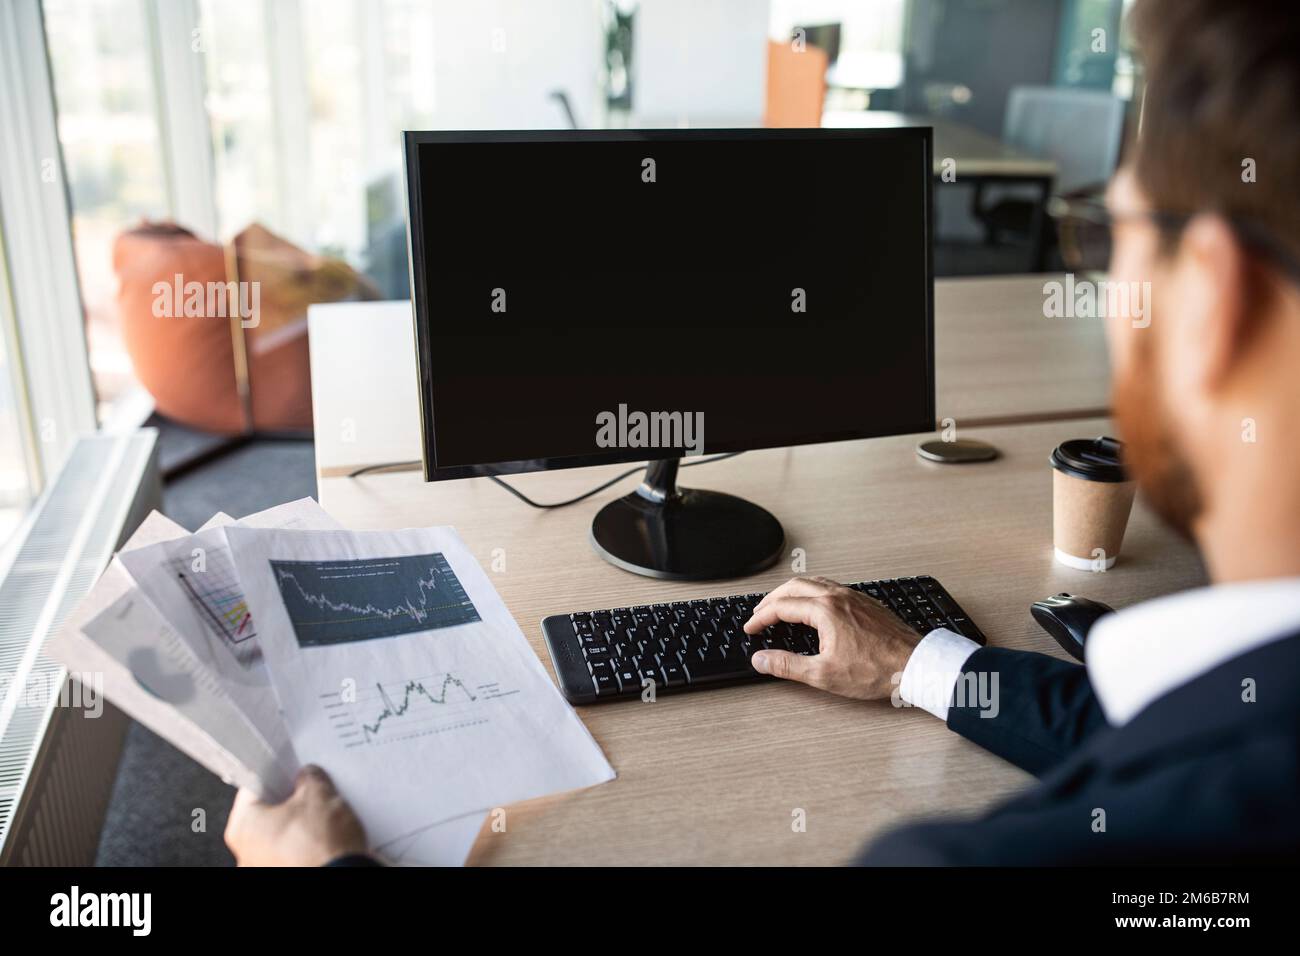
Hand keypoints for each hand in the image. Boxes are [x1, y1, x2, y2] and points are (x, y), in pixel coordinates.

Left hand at [224, 765, 367, 866]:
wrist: (342, 877)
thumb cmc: (321, 847)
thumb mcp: (319, 796)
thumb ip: (310, 778)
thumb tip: (309, 776)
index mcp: (243, 826)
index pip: (254, 786)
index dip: (277, 772)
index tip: (291, 768)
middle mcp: (245, 852)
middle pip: (268, 811)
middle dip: (292, 799)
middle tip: (312, 790)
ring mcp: (263, 867)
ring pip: (282, 833)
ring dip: (301, 822)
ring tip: (324, 815)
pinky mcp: (284, 873)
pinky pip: (293, 851)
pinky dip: (307, 843)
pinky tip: (327, 835)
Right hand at [743, 576, 922, 698]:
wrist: (915, 665)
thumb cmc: (877, 670)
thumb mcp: (824, 674)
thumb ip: (787, 666)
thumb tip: (761, 660)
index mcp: (825, 610)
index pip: (781, 607)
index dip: (761, 617)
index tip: (751, 628)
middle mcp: (838, 596)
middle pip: (794, 586)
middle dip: (772, 599)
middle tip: (759, 613)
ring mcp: (853, 596)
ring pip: (814, 582)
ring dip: (792, 591)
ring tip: (781, 604)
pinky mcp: (865, 601)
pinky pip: (831, 586)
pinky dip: (812, 590)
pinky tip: (814, 604)